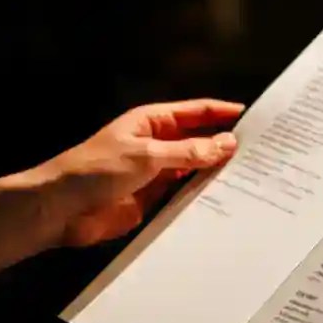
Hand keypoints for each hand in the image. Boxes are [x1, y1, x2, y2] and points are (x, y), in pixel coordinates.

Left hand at [45, 99, 242, 246]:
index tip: (257, 120)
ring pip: (195, 169)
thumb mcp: (146, 155)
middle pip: (199, 141)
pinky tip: (227, 202)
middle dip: (226, 145)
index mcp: (152, 123)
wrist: (59, 210)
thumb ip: (189, 151)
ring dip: (217, 173)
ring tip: (253, 179)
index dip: (225, 113)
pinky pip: (184, 196)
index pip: (197, 112)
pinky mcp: (153, 201)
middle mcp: (158, 144)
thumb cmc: (95, 170)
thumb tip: (228, 142)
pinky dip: (203, 197)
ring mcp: (156, 173)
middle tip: (263, 153)